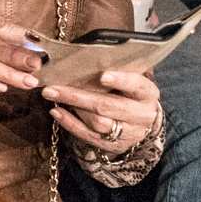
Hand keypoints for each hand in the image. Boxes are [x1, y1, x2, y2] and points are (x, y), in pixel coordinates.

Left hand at [44, 67, 163, 156]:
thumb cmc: (129, 93)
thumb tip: (84, 57)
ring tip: (53, 95)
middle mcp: (141, 115)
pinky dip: (70, 123)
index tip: (103, 76)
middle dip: (78, 96)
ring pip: (98, 122)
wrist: (139, 123)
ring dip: (73, 108)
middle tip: (52, 87)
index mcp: (147, 94)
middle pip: (108, 106)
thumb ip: (115, 69)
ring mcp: (128, 133)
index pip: (137, 86)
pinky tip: (55, 111)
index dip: (121, 81)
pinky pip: (88, 136)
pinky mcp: (113, 145)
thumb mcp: (129, 80)